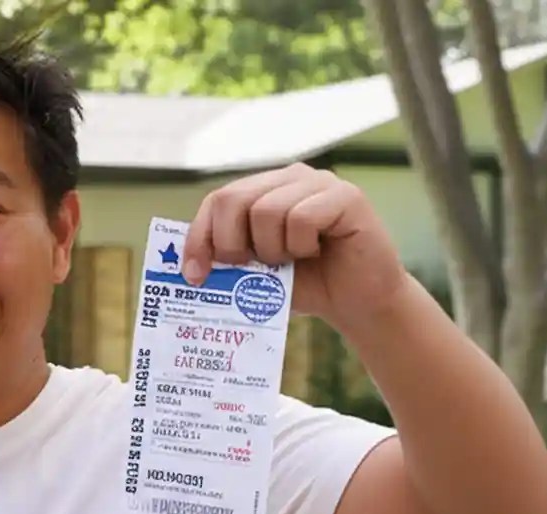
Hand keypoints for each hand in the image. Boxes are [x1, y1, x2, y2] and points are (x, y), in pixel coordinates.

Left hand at [181, 163, 408, 328]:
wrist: (357, 303)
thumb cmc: (305, 285)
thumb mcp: (253, 274)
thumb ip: (226, 259)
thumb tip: (189, 268)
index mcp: (263, 190)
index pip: (217, 201)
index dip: (199, 237)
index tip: (194, 275)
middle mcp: (290, 178)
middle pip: (233, 199)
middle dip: (231, 243)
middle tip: (250, 267)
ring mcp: (319, 182)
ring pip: (266, 211)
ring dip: (273, 249)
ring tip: (292, 260)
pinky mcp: (346, 196)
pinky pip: (301, 218)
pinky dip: (301, 245)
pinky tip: (317, 252)